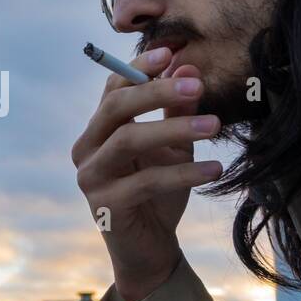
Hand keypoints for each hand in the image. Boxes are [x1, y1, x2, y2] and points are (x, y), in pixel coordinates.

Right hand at [71, 47, 221, 300]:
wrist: (150, 249)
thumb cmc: (158, 194)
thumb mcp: (174, 148)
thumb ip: (177, 112)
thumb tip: (189, 69)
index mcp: (98, 130)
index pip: (113, 88)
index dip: (139, 68)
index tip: (170, 52)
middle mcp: (86, 149)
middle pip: (116, 108)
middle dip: (157, 92)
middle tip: (197, 87)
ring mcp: (91, 178)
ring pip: (128, 141)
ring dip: (174, 129)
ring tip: (215, 127)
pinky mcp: (106, 206)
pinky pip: (146, 181)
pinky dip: (184, 173)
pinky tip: (214, 168)